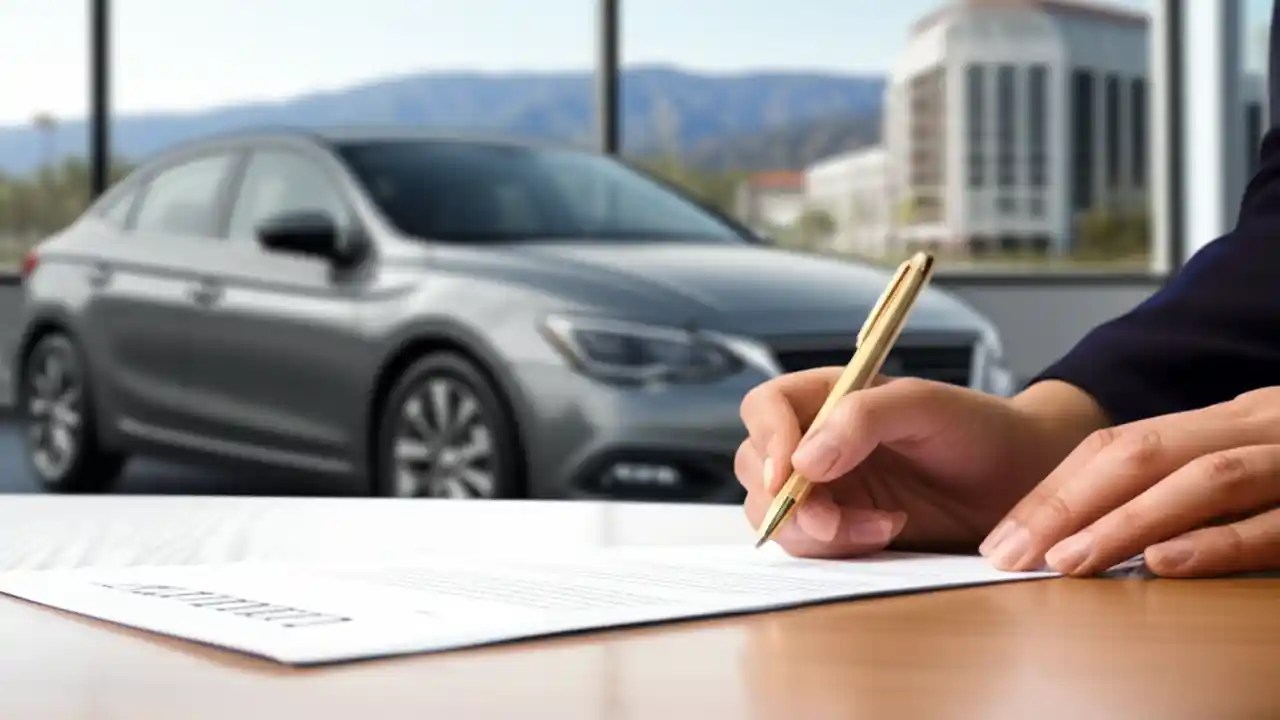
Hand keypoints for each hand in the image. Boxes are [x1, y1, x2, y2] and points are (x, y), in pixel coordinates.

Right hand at [736, 372, 1103, 557]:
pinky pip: (810, 545)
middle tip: (834, 520)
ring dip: (817, 530)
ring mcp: (827, 487)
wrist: (1022, 481)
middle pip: (757, 467)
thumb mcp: (926, 407)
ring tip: (881, 527)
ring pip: (776, 514)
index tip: (790, 475)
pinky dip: (839, 547)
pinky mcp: (842, 528)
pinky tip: (889, 533)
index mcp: (828, 396)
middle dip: (788, 500)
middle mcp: (816, 440)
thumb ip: (863, 418)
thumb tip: (804, 460)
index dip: (768, 440)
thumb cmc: (979, 429)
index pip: (765, 408)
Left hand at [981, 387, 1279, 576]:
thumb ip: (1180, 483)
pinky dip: (1216, 544)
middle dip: (1067, 505)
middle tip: (1011, 555)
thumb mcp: (1245, 459)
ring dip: (1128, 522)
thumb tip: (1087, 533)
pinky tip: (1164, 564)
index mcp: (1224, 422)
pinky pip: (1271, 526)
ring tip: (1067, 560)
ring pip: (1203, 482)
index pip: (1117, 447)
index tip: (1002, 538)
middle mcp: (1254, 430)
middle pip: (1142, 455)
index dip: (1054, 491)